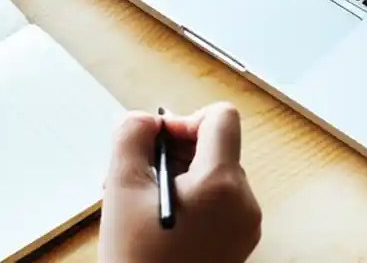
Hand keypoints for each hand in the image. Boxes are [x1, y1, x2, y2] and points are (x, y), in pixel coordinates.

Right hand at [99, 103, 261, 262]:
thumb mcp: (122, 188)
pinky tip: (157, 221)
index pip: (221, 118)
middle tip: (135, 174)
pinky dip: (189, 201)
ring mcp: (244, 227)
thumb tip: (143, 119)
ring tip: (140, 203)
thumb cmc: (138, 261)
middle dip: (172, 152)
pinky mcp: (236, 244)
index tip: (156, 142)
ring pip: (213, 176)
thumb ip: (131, 137)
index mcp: (222, 184)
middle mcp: (244, 203)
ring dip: (176, 177)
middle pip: (215, 148)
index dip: (184, 120)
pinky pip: (217, 204)